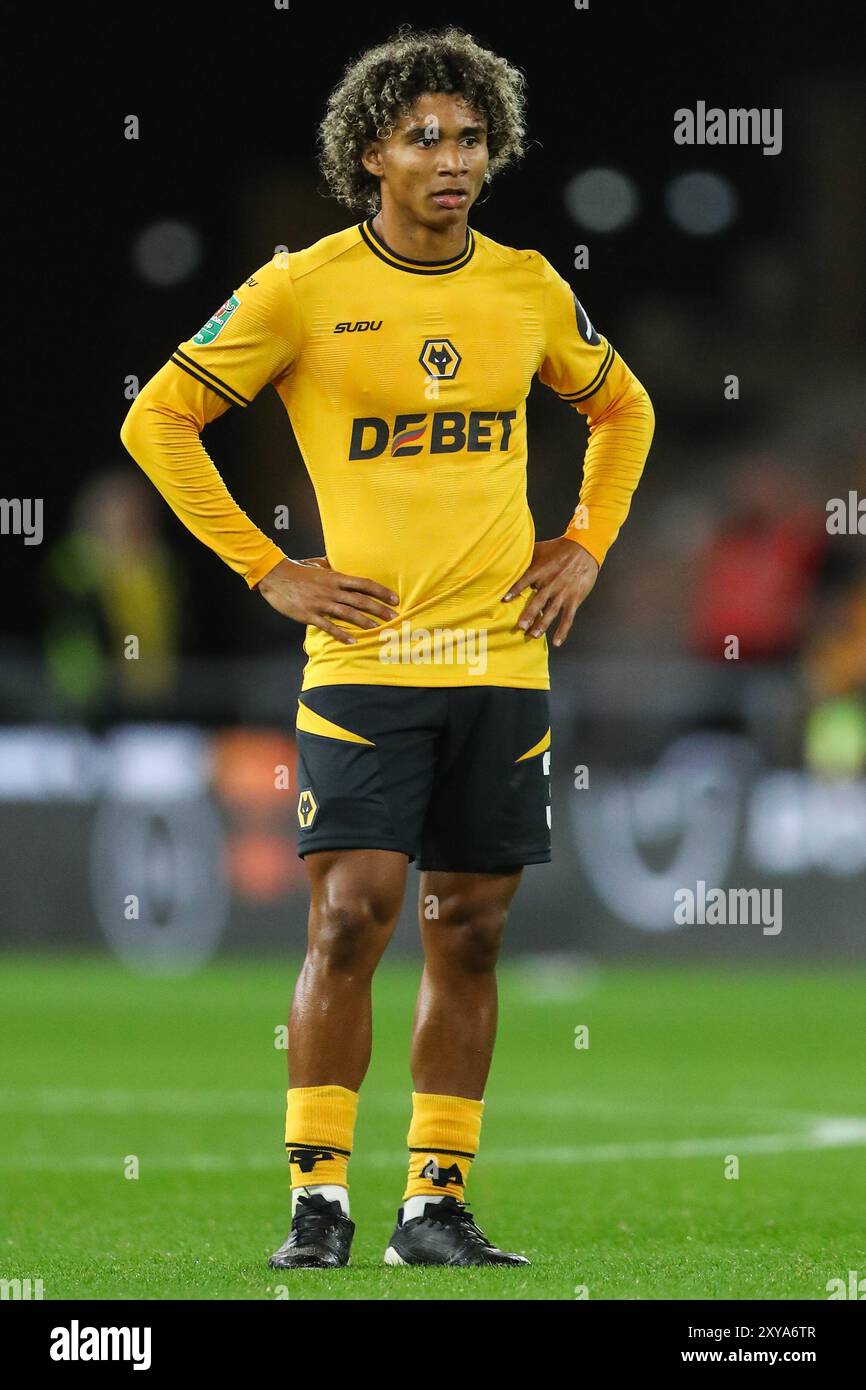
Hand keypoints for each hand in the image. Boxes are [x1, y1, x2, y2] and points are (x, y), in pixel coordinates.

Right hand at [257, 557, 397, 644]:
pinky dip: (342, 635)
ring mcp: (321, 603)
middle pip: (361, 600)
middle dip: (379, 609)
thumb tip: (338, 562)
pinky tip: (353, 641)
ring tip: (378, 629)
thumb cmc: (296, 569)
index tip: (394, 598)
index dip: (381, 591)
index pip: (364, 584)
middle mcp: (332, 590)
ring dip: (365, 622)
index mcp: (335, 577)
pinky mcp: (310, 615)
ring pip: (348, 614)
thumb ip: (330, 565)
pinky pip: (329, 626)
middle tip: (394, 617)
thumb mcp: (316, 563)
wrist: (275, 576)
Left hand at [502, 537, 598, 647]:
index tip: (504, 599)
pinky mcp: (574, 599)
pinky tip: (556, 642)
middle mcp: (551, 583)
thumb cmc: (560, 548)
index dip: (515, 590)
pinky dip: (563, 630)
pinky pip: (568, 617)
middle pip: (538, 601)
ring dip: (542, 625)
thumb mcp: (540, 548)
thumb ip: (526, 556)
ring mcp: (563, 593)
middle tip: (520, 627)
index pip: (525, 581)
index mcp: (541, 571)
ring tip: (533, 636)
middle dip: (529, 614)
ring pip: (551, 612)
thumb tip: (509, 557)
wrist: (585, 549)